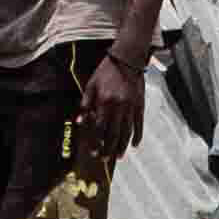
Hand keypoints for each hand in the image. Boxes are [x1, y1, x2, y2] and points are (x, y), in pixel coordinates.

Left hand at [78, 45, 144, 159]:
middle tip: (104, 159)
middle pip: (113, 133)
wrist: (127, 59)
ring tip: (118, 156)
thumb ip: (85, 103)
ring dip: (122, 146)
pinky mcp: (140, 105)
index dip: (96, 141)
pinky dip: (137, 136)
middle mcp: (118, 106)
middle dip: (108, 148)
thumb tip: (79, 121)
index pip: (99, 127)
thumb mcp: (91, 85)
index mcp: (104, 101)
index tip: (93, 151)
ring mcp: (131, 107)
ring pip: (126, 131)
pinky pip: (139, 124)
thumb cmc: (107, 71)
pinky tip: (134, 145)